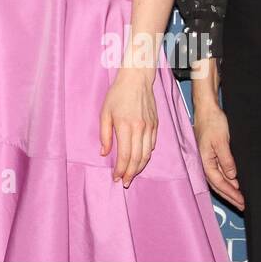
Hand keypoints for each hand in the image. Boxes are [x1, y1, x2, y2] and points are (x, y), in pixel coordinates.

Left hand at [100, 68, 157, 186]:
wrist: (136, 79)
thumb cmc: (117, 94)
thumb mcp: (105, 113)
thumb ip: (104, 135)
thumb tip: (104, 153)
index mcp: (125, 126)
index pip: (125, 155)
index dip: (121, 169)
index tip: (116, 177)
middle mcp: (140, 128)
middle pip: (137, 159)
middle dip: (131, 173)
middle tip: (125, 182)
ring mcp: (149, 127)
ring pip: (147, 154)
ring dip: (140, 167)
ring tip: (133, 175)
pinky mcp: (156, 125)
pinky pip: (152, 145)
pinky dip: (147, 155)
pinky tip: (140, 160)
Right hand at [192, 102, 243, 208]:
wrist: (207, 108)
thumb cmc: (212, 122)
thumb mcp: (221, 141)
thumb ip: (226, 159)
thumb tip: (232, 176)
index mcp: (204, 159)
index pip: (218, 181)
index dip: (230, 192)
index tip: (241, 200)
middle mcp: (204, 161)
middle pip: (216, 184)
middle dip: (229, 196)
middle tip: (242, 206)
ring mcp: (207, 158)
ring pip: (217, 179)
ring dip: (228, 189)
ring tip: (239, 199)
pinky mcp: (210, 154)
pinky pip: (218, 172)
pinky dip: (226, 180)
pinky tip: (234, 183)